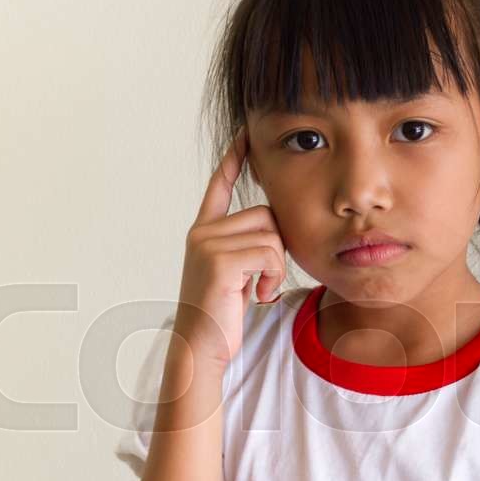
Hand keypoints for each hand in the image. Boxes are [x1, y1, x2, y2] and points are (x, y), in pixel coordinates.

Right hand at [175, 125, 287, 365]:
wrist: (202, 347)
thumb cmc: (223, 315)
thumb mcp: (237, 274)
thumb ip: (248, 245)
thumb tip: (275, 227)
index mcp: (204, 232)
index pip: (220, 185)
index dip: (234, 159)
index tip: (246, 133)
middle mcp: (202, 232)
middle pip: (267, 214)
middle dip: (276, 248)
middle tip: (262, 279)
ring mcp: (207, 244)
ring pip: (272, 235)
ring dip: (277, 266)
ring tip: (257, 289)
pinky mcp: (220, 260)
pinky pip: (270, 254)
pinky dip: (273, 277)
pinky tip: (257, 296)